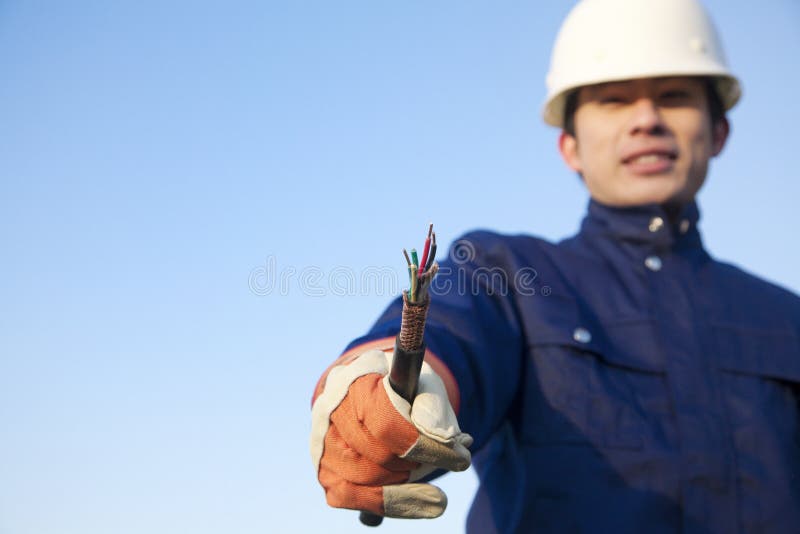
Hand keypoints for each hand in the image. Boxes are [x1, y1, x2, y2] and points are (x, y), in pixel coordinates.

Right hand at [310, 349, 472, 518]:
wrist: (373, 390)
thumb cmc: (403, 387)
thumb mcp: (425, 382)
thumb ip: (435, 405)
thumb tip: (448, 441)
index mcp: (355, 379)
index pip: (387, 424)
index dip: (424, 446)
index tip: (460, 459)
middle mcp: (330, 410)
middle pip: (377, 455)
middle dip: (417, 462)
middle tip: (443, 458)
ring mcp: (323, 442)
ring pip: (365, 479)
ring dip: (404, 482)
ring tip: (425, 468)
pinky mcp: (325, 469)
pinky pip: (351, 496)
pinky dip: (388, 502)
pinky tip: (417, 499)